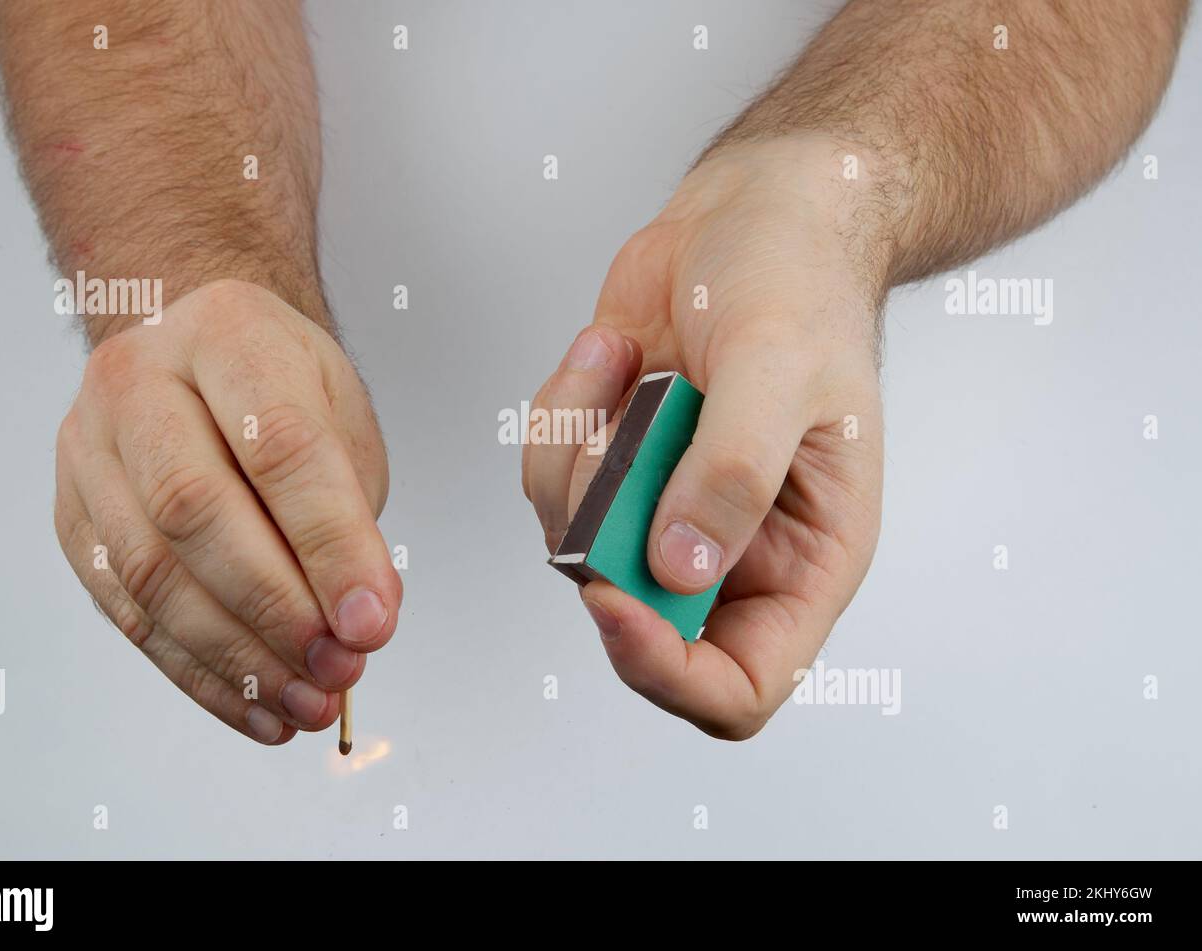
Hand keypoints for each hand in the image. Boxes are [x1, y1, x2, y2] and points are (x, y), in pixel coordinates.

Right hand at [54, 279, 401, 744]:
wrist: (193, 350)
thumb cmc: (279, 385)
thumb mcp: (338, 413)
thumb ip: (347, 507)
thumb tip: (358, 618)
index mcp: (225, 332)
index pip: (279, 445)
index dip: (330, 543)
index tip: (374, 619)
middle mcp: (137, 381)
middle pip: (194, 509)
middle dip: (276, 608)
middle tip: (342, 665)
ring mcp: (88, 449)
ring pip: (150, 572)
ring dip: (237, 657)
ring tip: (308, 702)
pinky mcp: (72, 517)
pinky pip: (127, 612)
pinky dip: (198, 673)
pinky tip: (257, 705)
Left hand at [525, 137, 885, 739]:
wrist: (755, 210)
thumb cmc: (800, 281)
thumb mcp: (782, 371)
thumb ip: (733, 475)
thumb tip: (677, 572)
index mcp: (806, 558)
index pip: (738, 687)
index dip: (668, 670)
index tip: (616, 594)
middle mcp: (732, 550)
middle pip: (639, 626)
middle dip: (604, 542)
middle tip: (618, 443)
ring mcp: (664, 509)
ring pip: (578, 547)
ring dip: (578, 460)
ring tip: (628, 367)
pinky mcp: (614, 464)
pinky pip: (550, 478)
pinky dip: (562, 414)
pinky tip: (612, 352)